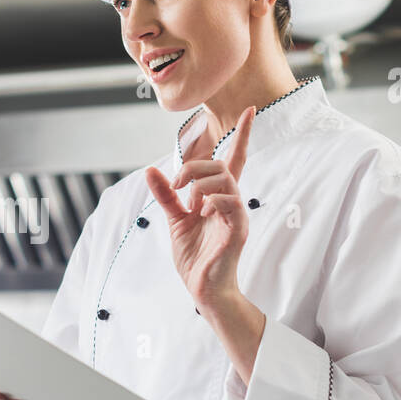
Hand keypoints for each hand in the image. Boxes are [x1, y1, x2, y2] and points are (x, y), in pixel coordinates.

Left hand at [145, 104, 254, 310]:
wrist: (202, 289)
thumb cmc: (195, 257)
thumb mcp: (175, 221)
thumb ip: (166, 196)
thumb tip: (151, 171)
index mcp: (219, 198)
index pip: (234, 160)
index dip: (242, 136)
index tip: (249, 110)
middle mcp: (232, 202)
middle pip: (223, 166)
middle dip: (195, 167)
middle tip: (176, 185)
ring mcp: (237, 215)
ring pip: (226, 179)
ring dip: (200, 183)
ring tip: (188, 201)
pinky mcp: (238, 230)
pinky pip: (231, 202)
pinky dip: (212, 200)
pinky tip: (201, 213)